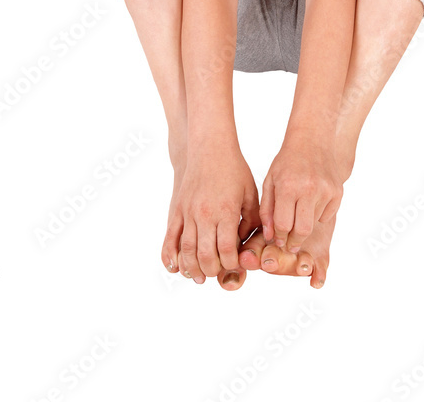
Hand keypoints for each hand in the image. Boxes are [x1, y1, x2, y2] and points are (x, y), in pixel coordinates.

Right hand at [173, 145, 260, 280]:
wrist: (210, 148)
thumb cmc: (234, 169)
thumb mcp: (250, 193)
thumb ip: (253, 220)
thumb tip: (253, 243)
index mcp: (226, 210)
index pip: (226, 249)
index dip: (230, 263)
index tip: (235, 264)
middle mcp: (205, 213)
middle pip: (205, 254)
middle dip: (212, 270)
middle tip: (218, 272)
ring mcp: (188, 212)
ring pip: (186, 249)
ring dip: (193, 268)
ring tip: (200, 276)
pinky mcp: (177, 209)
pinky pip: (170, 237)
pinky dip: (170, 255)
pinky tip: (175, 267)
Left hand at [259, 137, 343, 252]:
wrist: (312, 140)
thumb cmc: (287, 161)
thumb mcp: (270, 182)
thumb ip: (267, 210)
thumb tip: (270, 236)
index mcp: (288, 186)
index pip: (283, 225)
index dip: (279, 237)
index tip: (278, 240)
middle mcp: (308, 189)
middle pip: (302, 231)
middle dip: (294, 241)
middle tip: (290, 243)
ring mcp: (325, 190)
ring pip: (314, 224)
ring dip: (305, 223)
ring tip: (299, 211)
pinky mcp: (337, 192)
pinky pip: (327, 216)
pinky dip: (318, 215)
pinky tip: (312, 202)